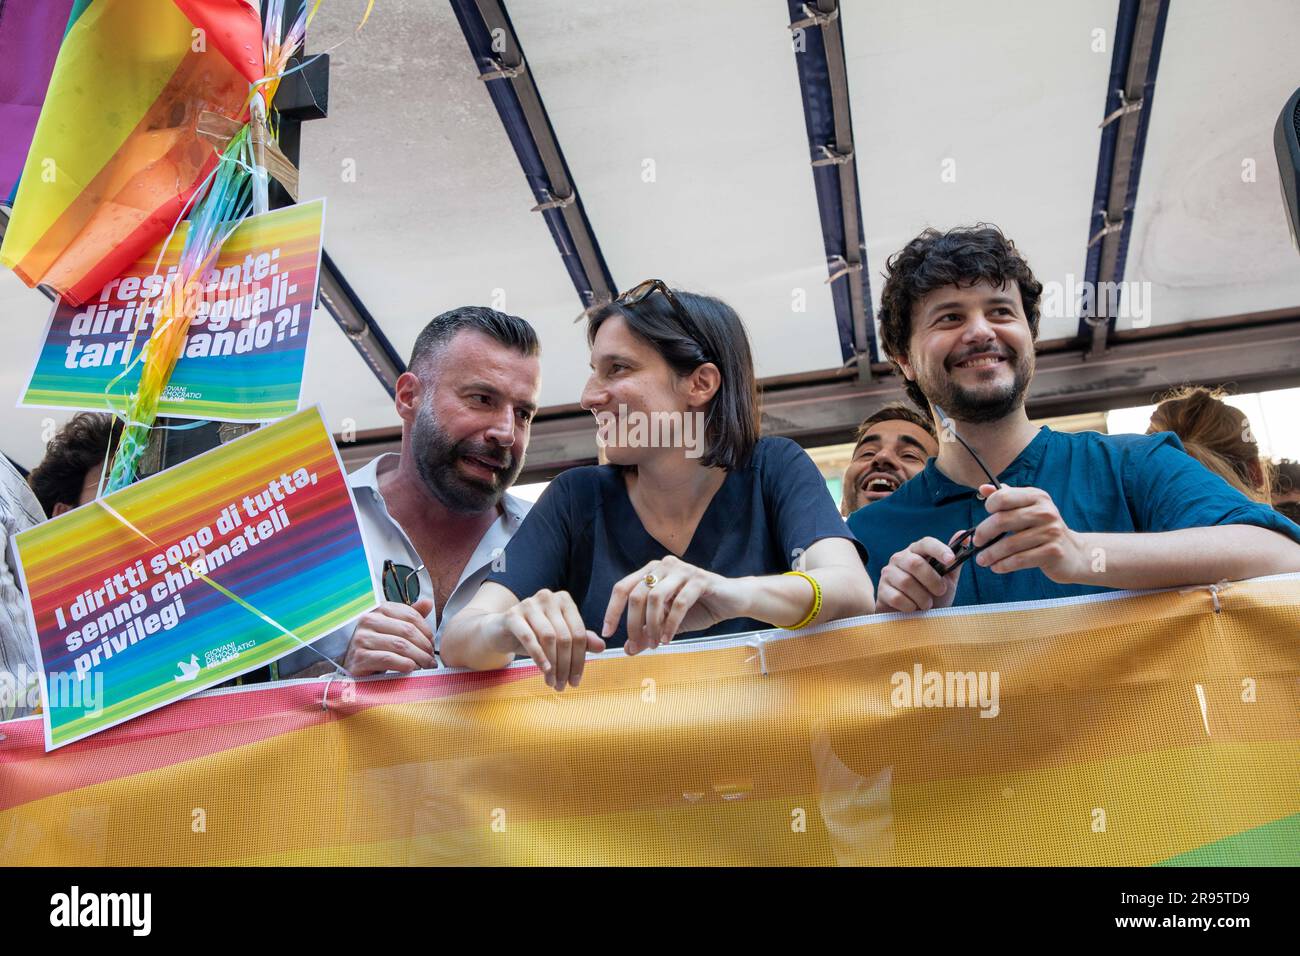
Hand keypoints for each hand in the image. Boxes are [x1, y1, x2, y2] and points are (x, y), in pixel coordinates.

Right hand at [344, 597, 436, 675]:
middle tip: (432, 658)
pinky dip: (404, 664)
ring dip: (418, 657)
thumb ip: (410, 616)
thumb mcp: (393, 627)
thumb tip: (428, 603)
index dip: (426, 630)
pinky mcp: (359, 657)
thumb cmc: (377, 645)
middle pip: (407, 631)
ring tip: (426, 665)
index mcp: (379, 609)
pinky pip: (388, 659)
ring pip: (400, 645)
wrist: (355, 665)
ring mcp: (362, 638)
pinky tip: (412, 669)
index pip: (411, 615)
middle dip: (424, 646)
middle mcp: (368, 620)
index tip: (432, 643)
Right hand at [495, 589, 604, 691]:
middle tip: (564, 685)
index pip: (578, 633)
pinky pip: (529, 637)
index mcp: (564, 600)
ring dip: (553, 664)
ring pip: (549, 638)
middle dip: (566, 665)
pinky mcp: (512, 615)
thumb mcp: (558, 638)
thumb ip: (580, 640)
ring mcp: (529, 604)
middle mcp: (548, 597)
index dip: (580, 659)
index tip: (576, 680)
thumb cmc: (533, 634)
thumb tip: (602, 646)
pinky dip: (539, 656)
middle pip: (565, 637)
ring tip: (552, 682)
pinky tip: (544, 670)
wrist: (499, 631)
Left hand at [603, 555, 743, 654]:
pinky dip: (670, 624)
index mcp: (651, 571)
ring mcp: (682, 570)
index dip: (612, 610)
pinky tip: (668, 639)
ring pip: (656, 598)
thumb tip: (627, 649)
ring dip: (652, 625)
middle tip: (636, 645)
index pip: (623, 588)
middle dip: (633, 624)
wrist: (733, 601)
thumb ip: (647, 632)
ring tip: (655, 644)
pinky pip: (679, 603)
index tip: (607, 633)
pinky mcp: (700, 579)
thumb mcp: (667, 623)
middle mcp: (663, 566)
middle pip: (637, 595)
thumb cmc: (698, 608)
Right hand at [876, 531, 965, 611]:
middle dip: (932, 580)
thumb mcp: (946, 579)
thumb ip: (954, 561)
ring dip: (922, 597)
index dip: (939, 549)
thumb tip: (965, 535)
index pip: (926, 543)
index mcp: (916, 551)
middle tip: (940, 592)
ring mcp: (888, 573)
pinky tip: (913, 608)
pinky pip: (897, 597)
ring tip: (927, 604)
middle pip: (915, 563)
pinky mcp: (881, 590)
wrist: (915, 619)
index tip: (951, 560)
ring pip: (906, 582)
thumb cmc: (931, 595)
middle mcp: (899, 558)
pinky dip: (910, 606)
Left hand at [972, 483, 1087, 581]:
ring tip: (982, 560)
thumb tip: (983, 489)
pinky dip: (1003, 565)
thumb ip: (1006, 497)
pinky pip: (1019, 560)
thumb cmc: (1043, 528)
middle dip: (983, 533)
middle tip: (976, 542)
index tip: (984, 517)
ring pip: (1009, 544)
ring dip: (990, 554)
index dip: (989, 507)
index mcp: (1037, 497)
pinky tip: (996, 567)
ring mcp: (1051, 532)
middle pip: (1002, 521)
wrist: (1073, 552)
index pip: (1003, 497)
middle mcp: (1045, 512)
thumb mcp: (1028, 508)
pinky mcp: (1053, 552)